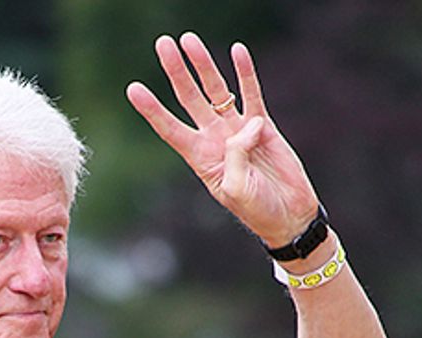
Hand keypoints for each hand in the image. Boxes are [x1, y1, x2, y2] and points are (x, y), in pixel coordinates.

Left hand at [127, 33, 319, 247]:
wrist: (288, 214)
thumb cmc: (257, 209)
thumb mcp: (236, 189)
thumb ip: (234, 156)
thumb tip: (245, 124)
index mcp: (199, 157)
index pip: (169, 127)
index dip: (152, 109)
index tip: (133, 88)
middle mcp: (213, 138)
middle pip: (188, 98)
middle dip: (175, 71)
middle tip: (162, 44)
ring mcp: (236, 129)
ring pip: (216, 89)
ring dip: (203, 64)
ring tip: (190, 40)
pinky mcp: (262, 125)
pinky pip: (251, 93)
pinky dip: (244, 72)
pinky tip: (236, 50)